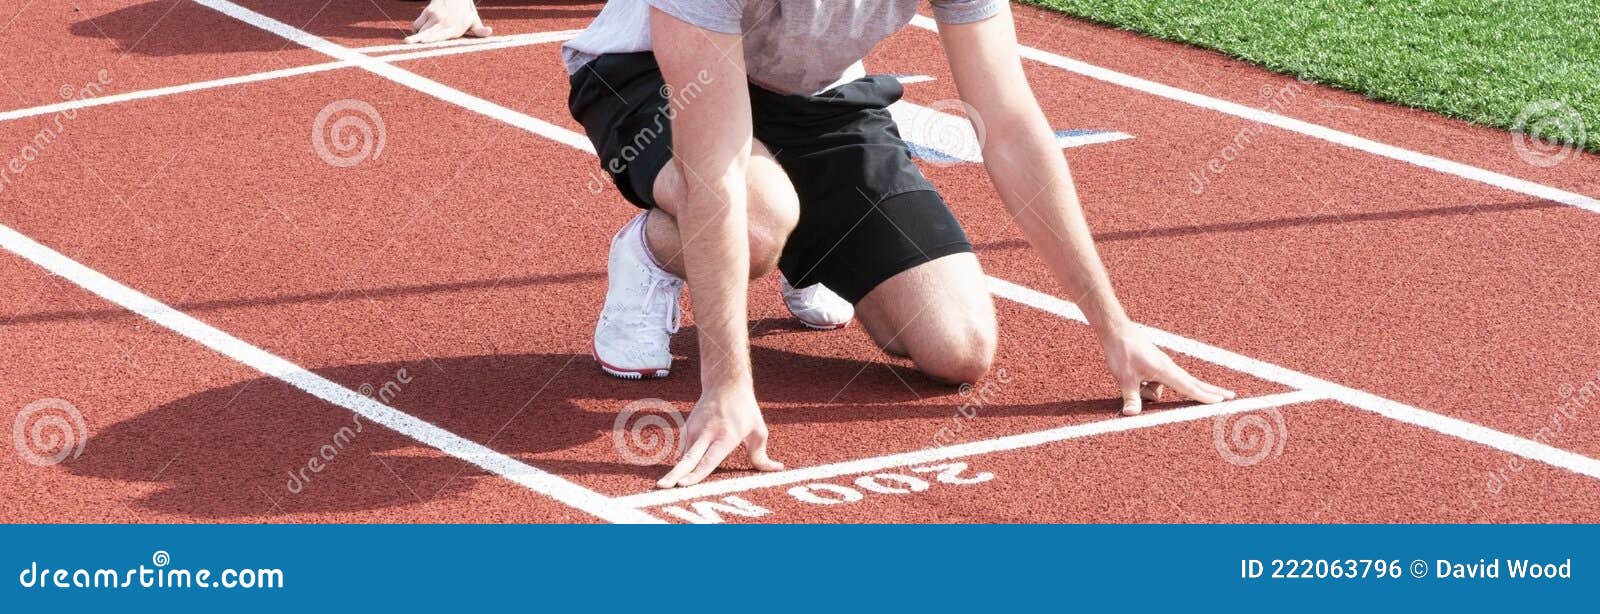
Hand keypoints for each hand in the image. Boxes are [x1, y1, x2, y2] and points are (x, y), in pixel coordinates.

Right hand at [405, 0, 491, 43]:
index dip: (431, 38)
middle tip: (407, 44)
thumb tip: (490, 31)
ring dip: (417, 38)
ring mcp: (434, 16)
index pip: (441, 35)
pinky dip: (417, 30)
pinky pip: (417, 24)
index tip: (423, 41)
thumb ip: (479, 30)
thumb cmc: (465, 12)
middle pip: (427, 33)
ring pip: (420, 30)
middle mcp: (443, 22)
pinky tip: (420, 32)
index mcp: (454, 28)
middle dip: (416, 39)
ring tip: (411, 43)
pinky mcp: (427, 11)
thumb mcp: (473, 20)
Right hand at [657, 386, 783, 487]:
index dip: (696, 474)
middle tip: (661, 487)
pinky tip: (680, 472)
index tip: (683, 485)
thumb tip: (776, 469)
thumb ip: (762, 455)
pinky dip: (683, 462)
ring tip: (664, 485)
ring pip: (683, 455)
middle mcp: (707, 433)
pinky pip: (683, 450)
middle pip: (688, 458)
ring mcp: (694, 429)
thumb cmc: (745, 409)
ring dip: (675, 471)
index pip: (708, 459)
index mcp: (725, 436)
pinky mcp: (687, 427)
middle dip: (674, 475)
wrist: (725, 383)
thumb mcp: (758, 431)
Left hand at [1099, 323, 1235, 415]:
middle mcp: (1168, 369)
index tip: (1221, 401)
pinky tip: (1132, 379)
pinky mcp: (1154, 366)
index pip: (1189, 388)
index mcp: (1166, 371)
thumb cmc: (1122, 352)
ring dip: (1148, 392)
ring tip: (1132, 379)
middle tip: (1231, 397)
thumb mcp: (1124, 379)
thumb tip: (1131, 414)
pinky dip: (1144, 387)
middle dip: (1210, 391)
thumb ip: (1131, 398)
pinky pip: (1153, 384)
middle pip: (1193, 384)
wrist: (1117, 331)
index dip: (1205, 396)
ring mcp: (1162, 367)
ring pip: (1160, 389)